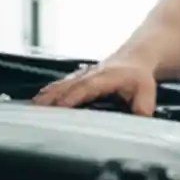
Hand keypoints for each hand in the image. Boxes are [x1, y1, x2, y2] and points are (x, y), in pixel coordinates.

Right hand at [31, 56, 158, 115]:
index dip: (71, 97)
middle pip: (67, 85)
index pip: (85, 87)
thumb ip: (142, 109)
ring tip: (31, 108)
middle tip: (35, 111)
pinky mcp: (79, 77)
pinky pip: (61, 84)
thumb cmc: (139, 76)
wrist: (137, 56)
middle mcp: (91, 74)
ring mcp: (83, 74)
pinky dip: (48, 92)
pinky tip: (37, 101)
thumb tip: (139, 124)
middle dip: (51, 98)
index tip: (58, 107)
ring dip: (46, 95)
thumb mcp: (147, 93)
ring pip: (61, 84)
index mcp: (106, 77)